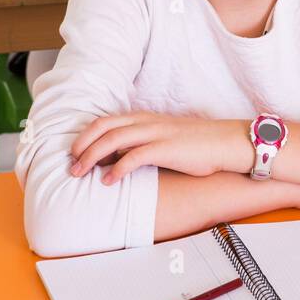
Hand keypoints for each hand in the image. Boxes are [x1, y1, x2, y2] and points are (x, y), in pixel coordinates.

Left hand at [70, 112, 253, 182]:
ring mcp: (157, 133)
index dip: (86, 135)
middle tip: (71, 164)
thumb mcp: (167, 139)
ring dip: (92, 156)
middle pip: (104, 127)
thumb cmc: (199, 145)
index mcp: (147, 118)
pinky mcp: (166, 148)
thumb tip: (119, 160)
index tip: (74, 152)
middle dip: (82, 145)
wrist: (228, 142)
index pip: (107, 120)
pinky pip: (134, 156)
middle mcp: (148, 122)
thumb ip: (144, 144)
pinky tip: (108, 181)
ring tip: (80, 173)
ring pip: (113, 139)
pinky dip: (117, 168)